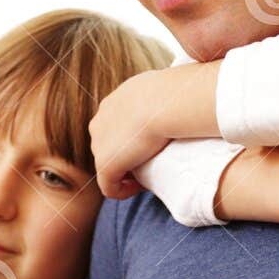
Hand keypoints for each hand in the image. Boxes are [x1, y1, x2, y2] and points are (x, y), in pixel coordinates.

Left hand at [90, 62, 224, 198]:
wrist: (163, 103)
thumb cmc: (172, 93)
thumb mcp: (164, 87)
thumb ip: (162, 96)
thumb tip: (178, 100)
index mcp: (112, 104)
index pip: (115, 126)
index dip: (131, 140)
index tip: (151, 147)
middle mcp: (99, 123)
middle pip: (108, 146)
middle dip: (126, 158)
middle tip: (150, 164)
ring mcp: (99, 144)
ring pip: (108, 167)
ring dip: (126, 175)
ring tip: (147, 177)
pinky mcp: (105, 165)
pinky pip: (109, 187)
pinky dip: (123, 191)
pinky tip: (141, 188)